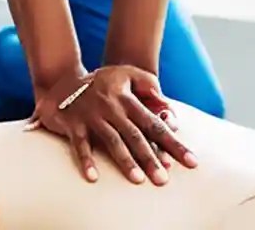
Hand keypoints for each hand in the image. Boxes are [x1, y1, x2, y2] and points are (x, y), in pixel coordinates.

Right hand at [25, 65, 197, 184]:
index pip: (156, 124)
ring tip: (138, 180)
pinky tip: (93, 177)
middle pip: (136, 136)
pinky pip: (80, 144)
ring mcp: (92, 116)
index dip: (174, 143)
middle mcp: (112, 108)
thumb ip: (150, 87)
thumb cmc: (103, 81)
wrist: (63, 79)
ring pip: (112, 141)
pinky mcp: (74, 124)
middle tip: (163, 180)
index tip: (191, 162)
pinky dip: (86, 160)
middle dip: (151, 158)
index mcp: (128, 99)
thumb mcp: (128, 74)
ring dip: (125, 161)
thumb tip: (169, 112)